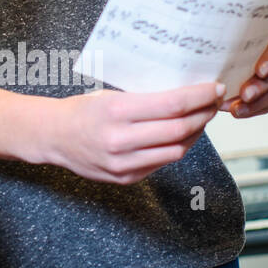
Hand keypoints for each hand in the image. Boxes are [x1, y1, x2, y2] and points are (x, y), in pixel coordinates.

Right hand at [43, 82, 224, 182]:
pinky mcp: (126, 177)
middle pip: (179, 129)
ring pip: (176, 150)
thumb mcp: (111, 94)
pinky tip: (182, 135)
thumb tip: (187, 93)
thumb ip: (145, 97)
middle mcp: (120, 140)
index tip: (214, 89)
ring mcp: (123, 163)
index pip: (172, 105)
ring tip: (201, 119)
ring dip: (195, 134)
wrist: (54, 137)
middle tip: (213, 104)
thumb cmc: (83, 110)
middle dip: (203, 115)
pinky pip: (162, 163)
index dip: (199, 97)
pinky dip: (178, 148)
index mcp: (117, 111)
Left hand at [220, 32, 267, 118]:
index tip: (259, 71)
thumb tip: (216, 57)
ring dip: (257, 103)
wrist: (227, 64)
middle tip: (245, 94)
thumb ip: (229, 49)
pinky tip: (239, 111)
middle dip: (260, 86)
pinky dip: (254, 110)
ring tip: (237, 108)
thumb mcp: (230, 45)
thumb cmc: (230, 50)